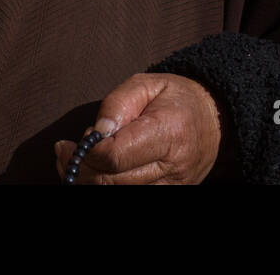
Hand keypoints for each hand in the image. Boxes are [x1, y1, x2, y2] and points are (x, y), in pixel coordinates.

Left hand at [54, 72, 223, 183]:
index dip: (89, 152)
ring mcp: (172, 187)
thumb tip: (95, 133)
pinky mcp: (170, 195)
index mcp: (169, 132)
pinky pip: (130, 195)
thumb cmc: (176, 98)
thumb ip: (117, 104)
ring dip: (89, 180)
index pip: (116, 156)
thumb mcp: (146, 84)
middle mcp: (173, 168)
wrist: (215, 119)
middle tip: (64, 151)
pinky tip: (96, 171)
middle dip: (81, 168)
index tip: (75, 140)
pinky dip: (107, 185)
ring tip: (77, 160)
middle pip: (112, 181)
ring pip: (118, 193)